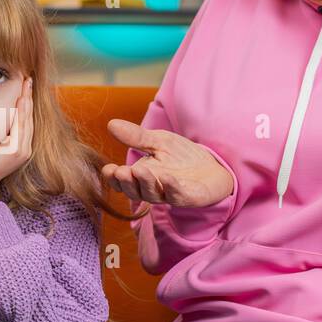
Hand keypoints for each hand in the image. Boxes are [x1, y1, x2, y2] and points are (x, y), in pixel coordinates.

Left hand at [0, 77, 32, 211]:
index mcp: (18, 147)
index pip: (23, 120)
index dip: (25, 103)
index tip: (23, 87)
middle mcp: (24, 148)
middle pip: (28, 117)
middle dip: (29, 97)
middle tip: (29, 80)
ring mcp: (21, 149)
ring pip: (26, 119)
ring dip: (28, 100)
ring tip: (28, 84)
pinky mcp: (15, 150)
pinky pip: (20, 126)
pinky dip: (22, 112)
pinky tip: (22, 99)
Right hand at [101, 119, 233, 208]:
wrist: (213, 167)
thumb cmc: (182, 156)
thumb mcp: (158, 141)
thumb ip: (137, 136)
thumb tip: (111, 123)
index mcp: (141, 176)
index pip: (122, 181)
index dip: (113, 178)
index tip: (108, 169)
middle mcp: (152, 188)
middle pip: (134, 191)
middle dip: (126, 182)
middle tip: (121, 172)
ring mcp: (170, 195)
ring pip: (152, 194)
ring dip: (145, 183)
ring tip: (139, 171)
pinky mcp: (188, 198)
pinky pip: (177, 196)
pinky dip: (171, 186)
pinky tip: (166, 176)